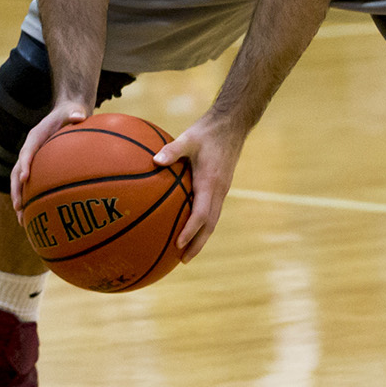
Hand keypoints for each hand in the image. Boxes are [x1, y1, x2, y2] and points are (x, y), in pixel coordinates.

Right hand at [10, 99, 92, 210]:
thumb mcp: (73, 110)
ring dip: (20, 200)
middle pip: (17, 172)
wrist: (66, 114)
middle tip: (18, 207)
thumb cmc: (70, 112)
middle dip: (16, 190)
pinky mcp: (39, 168)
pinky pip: (33, 185)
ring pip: (20, 183)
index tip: (25, 178)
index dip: (24, 164)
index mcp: (35, 137)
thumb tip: (79, 116)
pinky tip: (38, 217)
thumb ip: (74, 113)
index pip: (27, 151)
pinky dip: (33, 200)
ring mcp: (33, 161)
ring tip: (22, 221)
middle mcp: (30, 150)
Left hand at [152, 113, 245, 261]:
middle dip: (197, 244)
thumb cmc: (208, 131)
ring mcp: (221, 190)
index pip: (202, 213)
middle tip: (182, 260)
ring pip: (212, 221)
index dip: (191, 230)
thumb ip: (172, 150)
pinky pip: (212, 211)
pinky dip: (202, 224)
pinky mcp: (220, 187)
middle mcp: (219, 190)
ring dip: (201, 238)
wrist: (232, 125)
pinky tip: (188, 226)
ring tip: (186, 252)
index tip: (178, 244)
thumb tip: (154, 160)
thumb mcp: (189, 138)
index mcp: (210, 182)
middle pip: (210, 225)